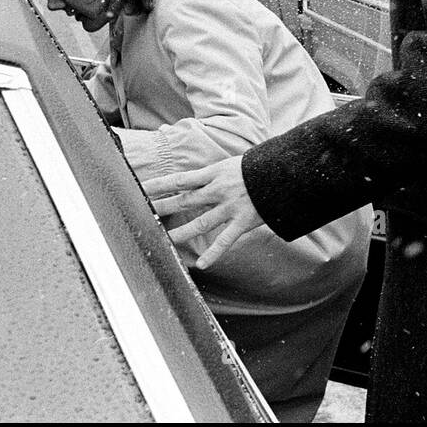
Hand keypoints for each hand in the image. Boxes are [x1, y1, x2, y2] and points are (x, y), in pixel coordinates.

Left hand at [141, 156, 265, 269]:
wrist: (285, 172)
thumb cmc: (259, 166)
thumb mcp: (232, 162)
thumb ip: (214, 172)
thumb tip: (201, 175)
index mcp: (215, 173)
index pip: (180, 180)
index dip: (160, 184)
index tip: (141, 187)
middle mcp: (219, 190)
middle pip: (184, 201)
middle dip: (161, 207)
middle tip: (142, 212)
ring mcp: (230, 207)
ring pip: (200, 223)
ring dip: (181, 233)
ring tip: (165, 240)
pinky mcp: (243, 222)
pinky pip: (225, 240)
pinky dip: (214, 253)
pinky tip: (202, 264)